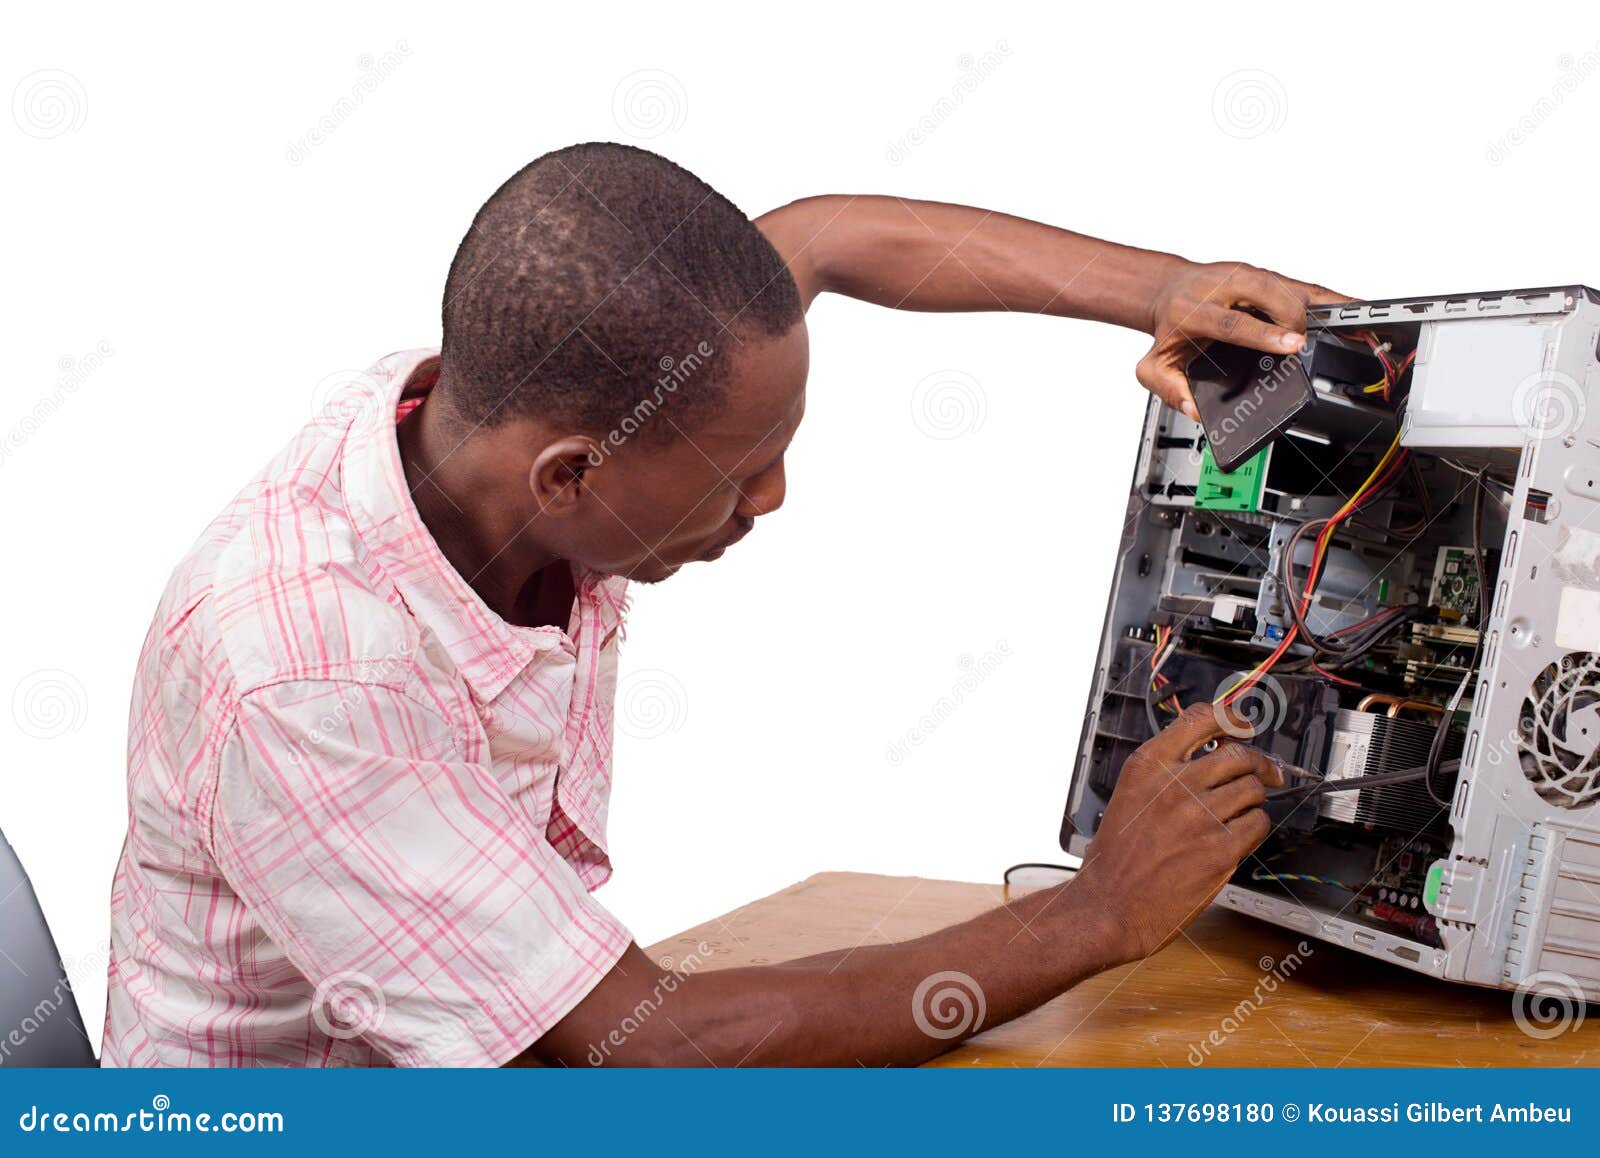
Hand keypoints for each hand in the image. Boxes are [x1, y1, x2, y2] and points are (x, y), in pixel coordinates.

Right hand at [1074, 703, 1283, 963]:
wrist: (1109, 905)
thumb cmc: (1114, 859)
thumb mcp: (1128, 796)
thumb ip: (1164, 773)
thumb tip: (1205, 759)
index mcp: (1148, 765)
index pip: (1201, 719)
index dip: (1230, 720)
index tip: (1242, 726)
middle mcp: (1176, 784)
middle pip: (1238, 753)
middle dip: (1259, 762)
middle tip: (1267, 771)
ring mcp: (1200, 815)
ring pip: (1253, 789)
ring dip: (1254, 799)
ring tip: (1244, 811)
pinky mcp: (1221, 848)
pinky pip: (1258, 823)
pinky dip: (1255, 826)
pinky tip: (1241, 834)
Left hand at [1137, 262, 1348, 421]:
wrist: (1166, 291)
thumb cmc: (1168, 330)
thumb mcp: (1154, 366)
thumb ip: (1169, 391)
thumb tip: (1194, 410)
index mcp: (1193, 311)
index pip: (1233, 322)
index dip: (1265, 334)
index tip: (1292, 345)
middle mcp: (1219, 288)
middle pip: (1265, 295)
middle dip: (1290, 318)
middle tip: (1302, 344)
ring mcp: (1242, 276)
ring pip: (1284, 283)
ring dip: (1307, 307)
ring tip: (1331, 329)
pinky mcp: (1262, 273)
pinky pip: (1298, 282)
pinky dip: (1325, 296)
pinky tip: (1348, 307)